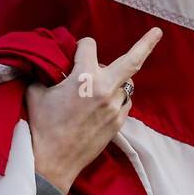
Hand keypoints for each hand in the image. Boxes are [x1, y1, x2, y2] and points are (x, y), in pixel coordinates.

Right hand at [27, 27, 162, 193]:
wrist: (52, 161)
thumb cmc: (41, 127)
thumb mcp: (36, 93)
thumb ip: (45, 73)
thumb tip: (46, 66)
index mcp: (84, 78)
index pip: (89, 46)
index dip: (81, 46)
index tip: (76, 51)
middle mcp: (104, 90)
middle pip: (132, 60)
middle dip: (146, 44)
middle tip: (157, 32)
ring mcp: (114, 108)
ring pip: (126, 83)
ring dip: (117, 79)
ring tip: (103, 84)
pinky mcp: (118, 123)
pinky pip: (124, 102)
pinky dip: (117, 98)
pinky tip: (104, 103)